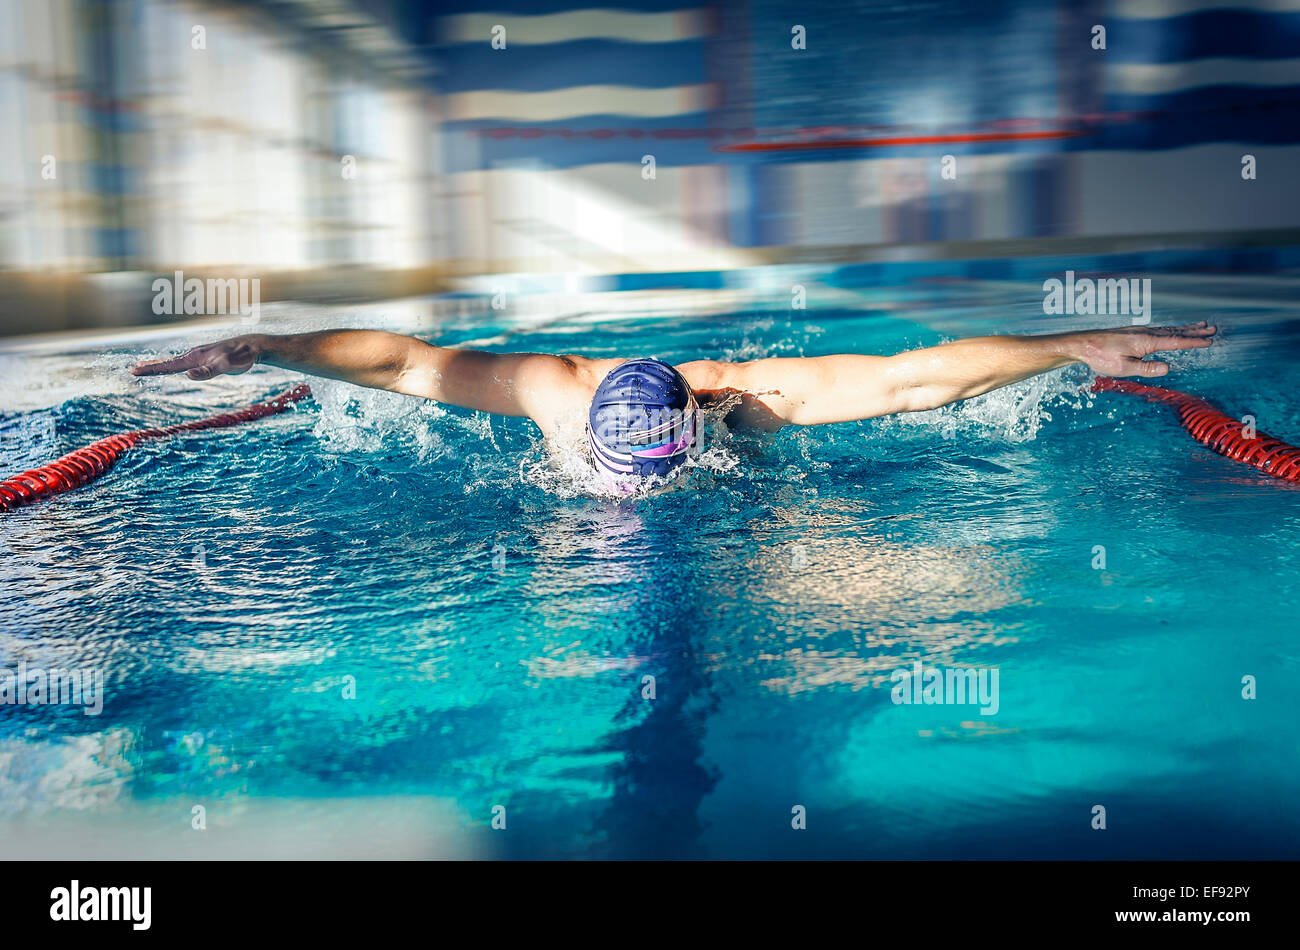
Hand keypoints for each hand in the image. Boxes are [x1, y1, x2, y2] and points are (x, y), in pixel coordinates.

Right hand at [131, 335, 264, 379]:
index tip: (134, 371)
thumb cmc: (240, 356)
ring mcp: (199, 355)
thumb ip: (208, 371)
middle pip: (167, 362)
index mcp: (195, 357)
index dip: (151, 369)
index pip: (168, 365)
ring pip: (174, 361)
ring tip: (145, 366)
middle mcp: (194, 355)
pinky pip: (184, 362)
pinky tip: (174, 366)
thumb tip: (188, 375)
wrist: (252, 346)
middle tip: (133, 369)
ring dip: (159, 364)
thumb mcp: (225, 366)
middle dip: (150, 367)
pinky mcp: (206, 357)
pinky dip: (173, 364)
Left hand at [1073, 322, 1216, 377]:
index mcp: (1146, 341)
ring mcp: (1140, 331)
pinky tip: (1172, 331)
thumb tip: (1169, 368)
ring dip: (1185, 328)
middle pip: (1176, 332)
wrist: (1083, 344)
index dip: (1194, 341)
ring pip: (1168, 329)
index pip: (1176, 341)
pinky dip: (1171, 329)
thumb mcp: (1124, 368)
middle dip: (1195, 331)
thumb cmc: (1101, 357)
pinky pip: (1158, 330)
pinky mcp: (1133, 333)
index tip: (1210, 340)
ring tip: (1200, 326)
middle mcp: (1146, 333)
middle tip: (1213, 329)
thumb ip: (1147, 368)